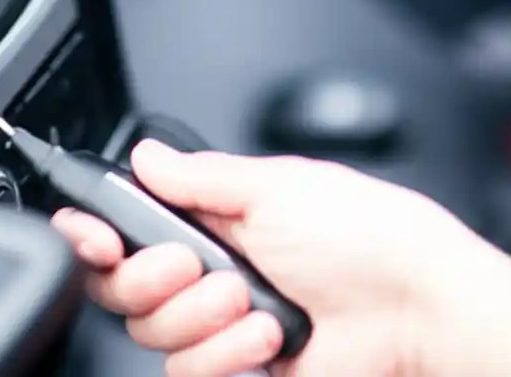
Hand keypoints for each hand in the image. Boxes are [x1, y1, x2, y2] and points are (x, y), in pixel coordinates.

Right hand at [52, 141, 510, 376]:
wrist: (416, 311)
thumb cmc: (367, 237)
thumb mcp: (274, 186)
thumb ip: (197, 176)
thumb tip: (146, 155)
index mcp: (216, 216)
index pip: (128, 224)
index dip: (96, 232)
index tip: (94, 235)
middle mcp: (210, 268)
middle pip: (123, 284)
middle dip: (150, 276)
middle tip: (192, 264)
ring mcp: (222, 322)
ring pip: (151, 331)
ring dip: (199, 317)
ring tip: (252, 301)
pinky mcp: (238, 367)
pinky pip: (187, 370)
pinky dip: (222, 354)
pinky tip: (266, 338)